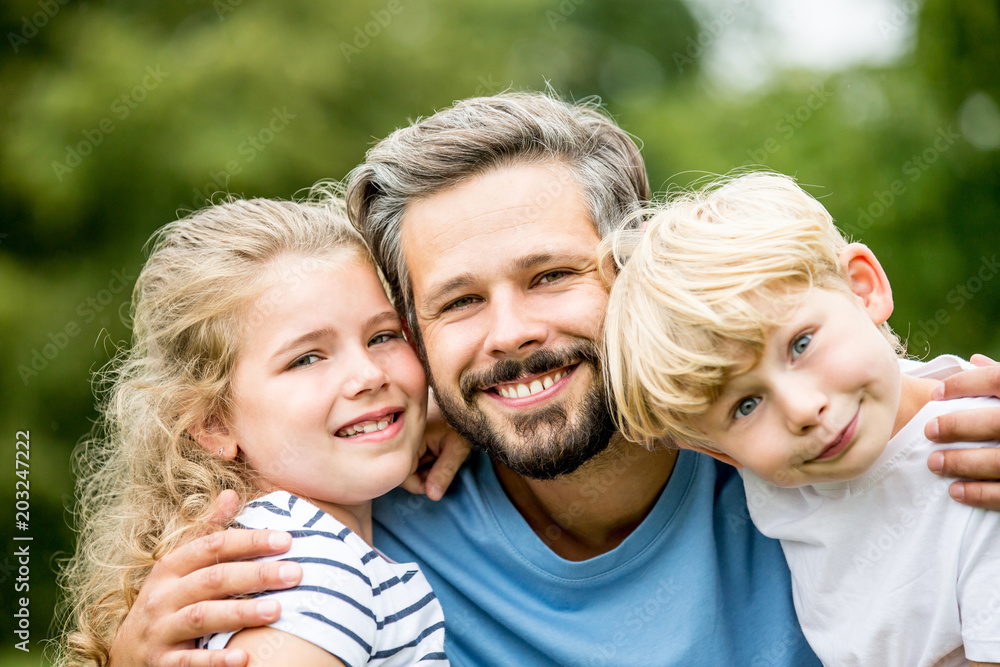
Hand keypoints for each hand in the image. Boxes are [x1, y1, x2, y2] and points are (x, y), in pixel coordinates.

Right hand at [109, 490, 302, 666]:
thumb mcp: (179, 565)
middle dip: (256, 574)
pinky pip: (188, 663)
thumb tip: (232, 493)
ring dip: (240, 613)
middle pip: (213, 579)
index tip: (287, 539)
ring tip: (277, 610)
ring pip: (201, 617)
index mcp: (171, 567)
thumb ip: (206, 530)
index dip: (250, 540)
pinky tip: (244, 658)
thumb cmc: (166, 601)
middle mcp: (163, 596)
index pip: (213, 546)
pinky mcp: (161, 663)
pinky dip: (215, 660)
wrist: (125, 654)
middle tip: (296, 573)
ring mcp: (160, 630)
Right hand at [399, 396, 470, 500]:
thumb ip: (444, 471)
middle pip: (404, 472)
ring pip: (409, 465)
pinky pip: (413, 456)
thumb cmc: (463, 423)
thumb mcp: (457, 448)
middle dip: (423, 475)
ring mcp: (406, 437)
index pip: (403, 476)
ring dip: (425, 467)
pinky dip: (425, 459)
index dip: (420, 485)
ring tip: (441, 454)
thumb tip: (432, 496)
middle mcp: (402, 436)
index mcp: (409, 438)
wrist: (468, 401)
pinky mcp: (412, 437)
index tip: (438, 482)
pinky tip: (437, 451)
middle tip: (442, 464)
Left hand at [925, 354, 999, 509]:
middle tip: (929, 430)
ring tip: (934, 463)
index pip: (998, 380)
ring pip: (999, 461)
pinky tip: (956, 491)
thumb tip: (975, 361)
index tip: (935, 394)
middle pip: (996, 422)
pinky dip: (980, 493)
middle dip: (958, 426)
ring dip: (962, 463)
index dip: (964, 384)